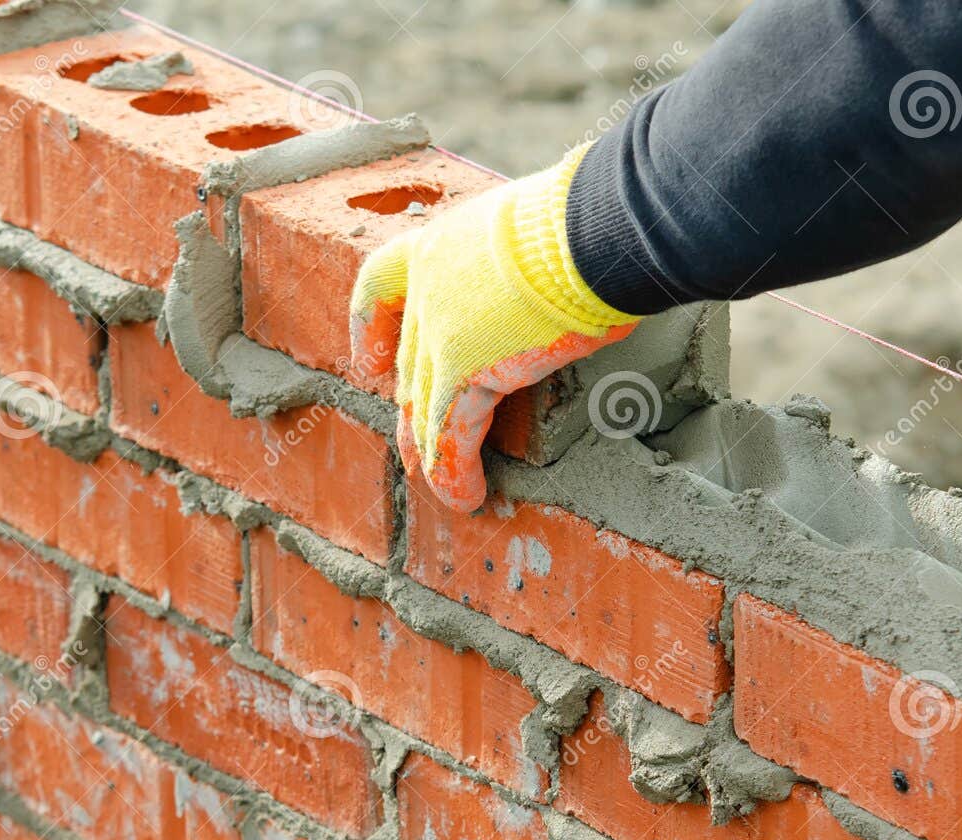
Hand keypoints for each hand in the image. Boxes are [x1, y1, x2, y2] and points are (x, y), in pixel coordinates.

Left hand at [349, 144, 640, 512]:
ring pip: (423, 409)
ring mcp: (440, 332)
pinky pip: (449, 436)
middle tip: (420, 447)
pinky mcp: (464, 373)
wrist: (593, 227)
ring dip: (432, 458)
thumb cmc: (588, 220)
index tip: (368, 363)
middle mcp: (427, 288)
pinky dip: (455, 473)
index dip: (368, 330)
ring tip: (445, 491)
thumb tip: (559, 284)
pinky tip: (467, 497)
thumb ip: (521, 267)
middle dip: (415, 413)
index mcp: (440, 246)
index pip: (378, 286)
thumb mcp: (535, 231)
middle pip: (410, 364)